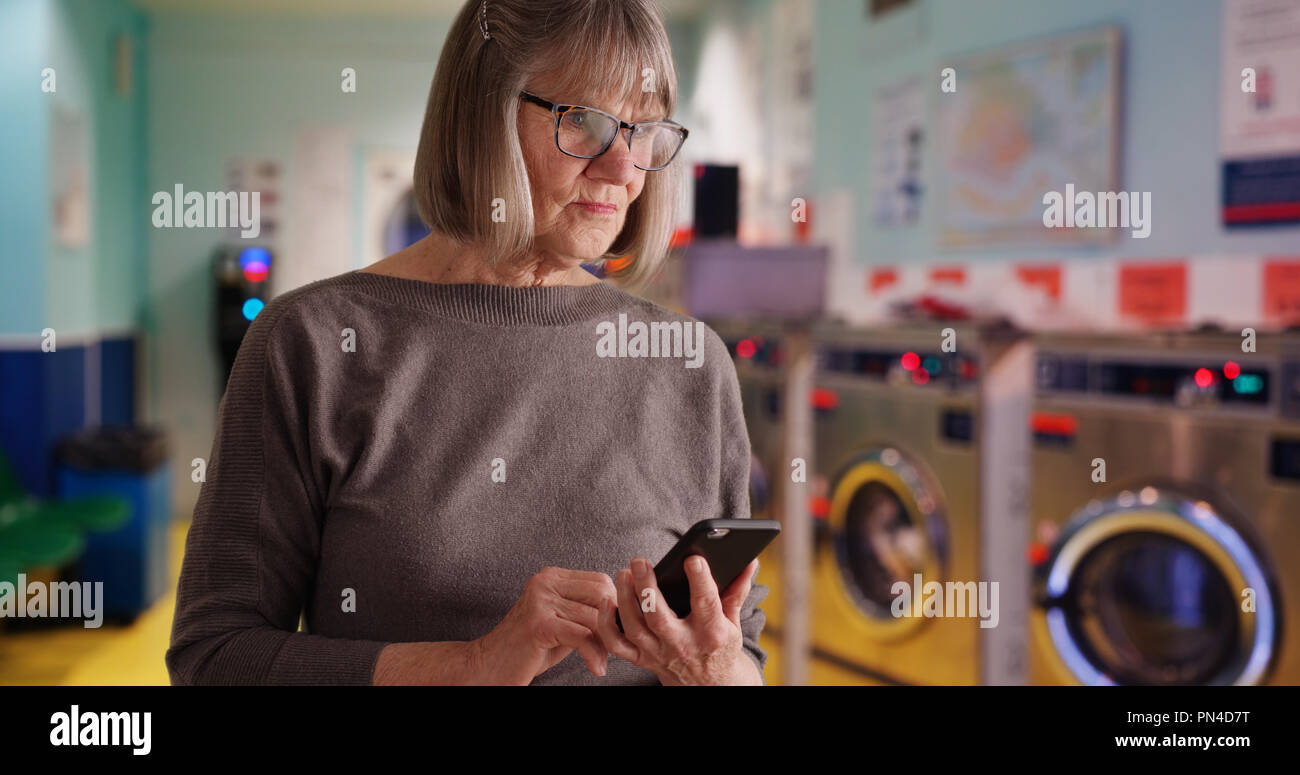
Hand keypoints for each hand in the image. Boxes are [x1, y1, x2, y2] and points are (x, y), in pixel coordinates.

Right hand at [473, 567, 616, 684]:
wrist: (489, 666)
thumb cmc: (529, 648)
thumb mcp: (561, 621)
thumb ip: (585, 611)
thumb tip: (624, 611)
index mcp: (552, 577)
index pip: (600, 580)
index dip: (614, 606)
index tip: (616, 630)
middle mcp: (545, 582)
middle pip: (601, 594)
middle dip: (612, 623)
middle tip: (612, 646)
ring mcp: (540, 600)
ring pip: (594, 617)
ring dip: (605, 644)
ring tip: (601, 660)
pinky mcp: (539, 624)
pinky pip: (582, 636)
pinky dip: (594, 654)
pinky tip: (595, 667)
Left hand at [597, 556, 760, 685]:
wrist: (710, 686)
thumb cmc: (721, 646)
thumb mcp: (733, 621)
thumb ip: (737, 590)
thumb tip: (749, 561)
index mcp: (711, 634)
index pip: (706, 604)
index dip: (700, 580)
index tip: (693, 558)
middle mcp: (683, 645)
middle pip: (659, 617)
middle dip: (647, 588)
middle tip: (640, 561)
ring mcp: (659, 654)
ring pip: (634, 628)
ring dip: (625, 600)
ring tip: (624, 574)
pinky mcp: (643, 659)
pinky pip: (617, 645)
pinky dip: (606, 625)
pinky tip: (606, 601)